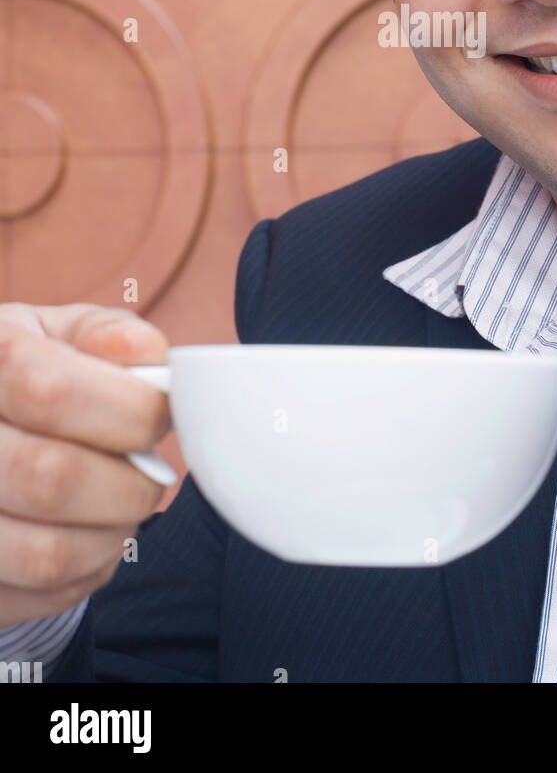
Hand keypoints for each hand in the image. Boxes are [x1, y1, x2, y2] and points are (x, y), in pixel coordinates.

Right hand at [0, 303, 170, 626]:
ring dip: (112, 535)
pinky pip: (41, 594)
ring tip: (119, 504)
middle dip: (130, 483)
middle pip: (51, 478)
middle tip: (148, 472)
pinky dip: (87, 569)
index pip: (51, 392)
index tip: (160, 415)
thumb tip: (148, 358)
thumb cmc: (24, 375)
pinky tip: (87, 531)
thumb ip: (104, 335)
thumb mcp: (54, 334)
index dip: (129, 409)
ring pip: (46, 553)